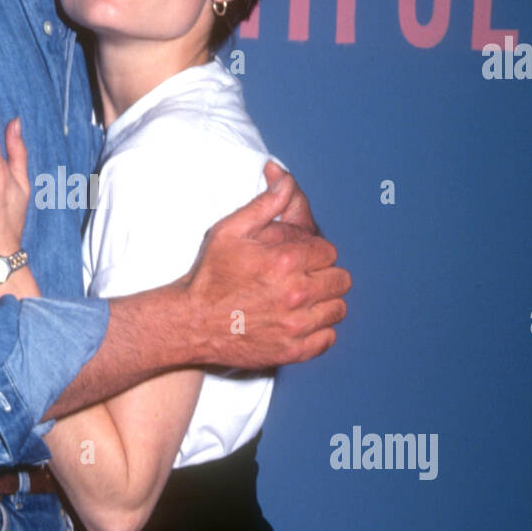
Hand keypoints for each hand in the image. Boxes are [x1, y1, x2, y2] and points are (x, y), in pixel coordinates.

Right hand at [183, 171, 350, 368]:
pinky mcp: (293, 350)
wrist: (190, 322)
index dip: (314, 251)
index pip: (329, 251)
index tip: (297, 257)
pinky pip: (328, 338)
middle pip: (340, 280)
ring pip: (338, 309)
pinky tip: (299, 320)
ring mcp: (296, 325)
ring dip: (324, 302)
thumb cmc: (209, 275)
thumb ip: (265, 204)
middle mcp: (296, 294)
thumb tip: (286, 180)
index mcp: (285, 260)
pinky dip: (319, 330)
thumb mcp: (230, 230)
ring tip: (301, 299)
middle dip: (324, 274)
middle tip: (302, 276)